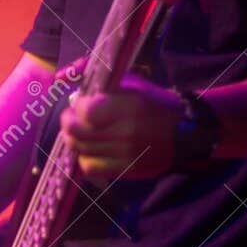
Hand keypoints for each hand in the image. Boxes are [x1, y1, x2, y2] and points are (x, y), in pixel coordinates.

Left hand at [60, 73, 182, 181]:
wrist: (183, 136)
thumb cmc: (152, 107)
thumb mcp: (132, 86)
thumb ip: (100, 82)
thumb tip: (63, 76)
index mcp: (130, 106)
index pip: (87, 112)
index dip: (77, 107)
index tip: (79, 104)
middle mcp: (126, 132)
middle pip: (79, 133)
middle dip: (68, 124)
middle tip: (70, 119)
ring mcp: (125, 154)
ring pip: (81, 150)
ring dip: (73, 140)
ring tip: (78, 133)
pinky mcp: (125, 170)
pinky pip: (91, 167)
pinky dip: (84, 158)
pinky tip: (88, 150)